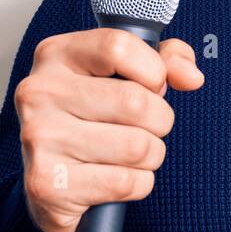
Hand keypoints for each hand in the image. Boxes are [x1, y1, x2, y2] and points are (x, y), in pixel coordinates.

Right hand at [14, 28, 204, 231]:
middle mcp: (39, 92)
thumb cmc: (93, 119)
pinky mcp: (47, 184)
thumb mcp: (126, 74)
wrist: (50, 184)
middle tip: (145, 127)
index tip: (154, 85)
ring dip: (150, 155)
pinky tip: (115, 178)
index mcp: (56, 55)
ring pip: (137, 147)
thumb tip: (191, 77)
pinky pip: (126, 182)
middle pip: (135, 102)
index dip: (153, 70)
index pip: (119, 47)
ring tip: (130, 155)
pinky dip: (137, 184)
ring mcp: (39, 138)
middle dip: (159, 121)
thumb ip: (166, 60)